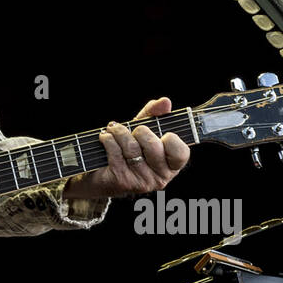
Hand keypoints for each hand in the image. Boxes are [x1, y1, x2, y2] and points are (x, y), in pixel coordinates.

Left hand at [64, 97, 189, 199]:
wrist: (102, 175)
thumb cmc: (128, 150)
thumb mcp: (143, 132)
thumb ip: (155, 115)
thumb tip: (165, 101)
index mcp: (171, 166)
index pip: (181, 152)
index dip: (171, 139)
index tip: (162, 134)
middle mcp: (160, 178)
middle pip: (153, 145)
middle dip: (139, 131)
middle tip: (133, 130)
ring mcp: (141, 181)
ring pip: (132, 147)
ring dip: (119, 132)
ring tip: (114, 129)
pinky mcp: (122, 181)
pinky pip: (115, 151)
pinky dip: (107, 138)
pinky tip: (105, 137)